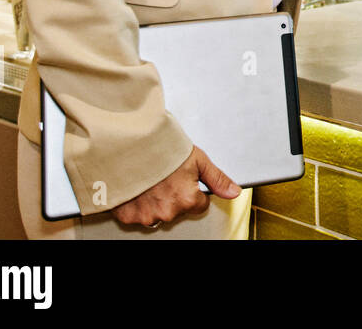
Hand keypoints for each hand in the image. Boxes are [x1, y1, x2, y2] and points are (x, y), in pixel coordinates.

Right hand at [111, 145, 239, 227]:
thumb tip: (234, 192)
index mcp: (187, 200)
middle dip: (174, 197)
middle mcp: (167, 212)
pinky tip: (138, 189)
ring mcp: (146, 215)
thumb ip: (217, 179)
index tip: (185, 180)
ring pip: (158, 214)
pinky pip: (136, 216)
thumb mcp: (198, 159)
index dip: (194, 191)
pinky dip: (137, 205)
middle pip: (178, 210)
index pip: (200, 205)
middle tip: (166, 178)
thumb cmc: (163, 149)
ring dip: (155, 202)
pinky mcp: (128, 216)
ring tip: (151, 182)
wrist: (131, 145)